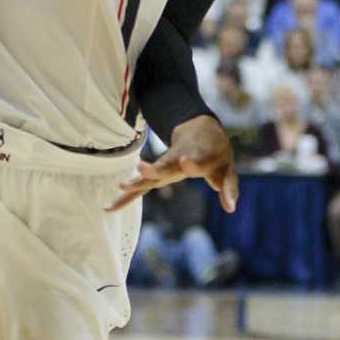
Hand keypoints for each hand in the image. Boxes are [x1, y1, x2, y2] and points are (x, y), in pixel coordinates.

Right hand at [107, 114, 238, 214]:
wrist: (198, 130)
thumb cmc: (215, 154)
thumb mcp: (227, 170)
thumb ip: (228, 189)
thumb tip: (231, 209)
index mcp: (198, 157)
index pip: (196, 161)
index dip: (193, 163)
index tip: (186, 162)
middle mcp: (178, 160)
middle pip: (165, 166)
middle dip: (154, 169)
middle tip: (140, 169)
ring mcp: (165, 167)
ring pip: (149, 175)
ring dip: (136, 180)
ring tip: (121, 186)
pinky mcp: (156, 175)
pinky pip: (140, 187)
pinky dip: (126, 199)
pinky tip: (108, 207)